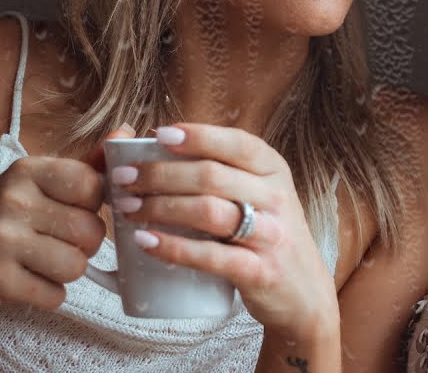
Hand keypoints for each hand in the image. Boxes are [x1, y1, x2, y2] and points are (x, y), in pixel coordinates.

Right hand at [0, 123, 135, 309]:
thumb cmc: (17, 212)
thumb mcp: (46, 182)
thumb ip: (90, 164)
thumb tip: (127, 133)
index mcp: (29, 171)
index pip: (95, 187)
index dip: (93, 204)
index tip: (72, 206)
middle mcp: (13, 201)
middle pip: (90, 231)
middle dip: (85, 242)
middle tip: (59, 238)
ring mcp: (1, 240)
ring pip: (76, 266)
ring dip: (69, 269)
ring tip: (46, 258)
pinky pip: (54, 294)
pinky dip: (50, 292)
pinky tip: (32, 277)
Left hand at [113, 123, 336, 338]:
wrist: (304, 292)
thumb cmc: (268, 236)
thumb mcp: (261, 196)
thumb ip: (224, 174)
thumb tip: (160, 146)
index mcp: (275, 171)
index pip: (237, 143)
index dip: (198, 136)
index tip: (160, 135)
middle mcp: (276, 198)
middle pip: (212, 175)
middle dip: (160, 174)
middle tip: (123, 178)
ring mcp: (271, 235)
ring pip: (209, 211)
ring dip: (160, 207)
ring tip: (127, 208)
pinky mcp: (259, 271)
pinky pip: (210, 256)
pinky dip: (173, 247)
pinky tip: (145, 242)